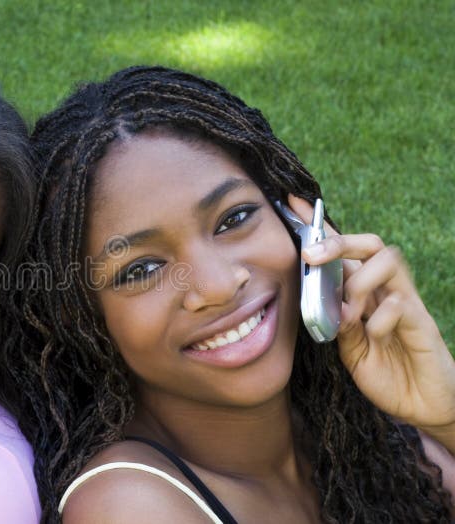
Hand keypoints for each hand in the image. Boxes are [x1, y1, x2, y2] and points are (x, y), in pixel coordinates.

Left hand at [288, 195, 454, 433]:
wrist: (423, 405)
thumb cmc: (386, 374)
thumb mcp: (349, 349)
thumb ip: (337, 322)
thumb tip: (317, 295)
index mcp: (364, 294)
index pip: (343, 251)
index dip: (320, 226)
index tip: (292, 203)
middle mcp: (386, 292)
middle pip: (370, 243)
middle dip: (337, 242)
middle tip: (310, 256)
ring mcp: (406, 305)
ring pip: (389, 261)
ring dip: (359, 280)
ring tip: (347, 312)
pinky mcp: (422, 326)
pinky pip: (402, 304)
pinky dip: (379, 318)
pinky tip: (372, 335)